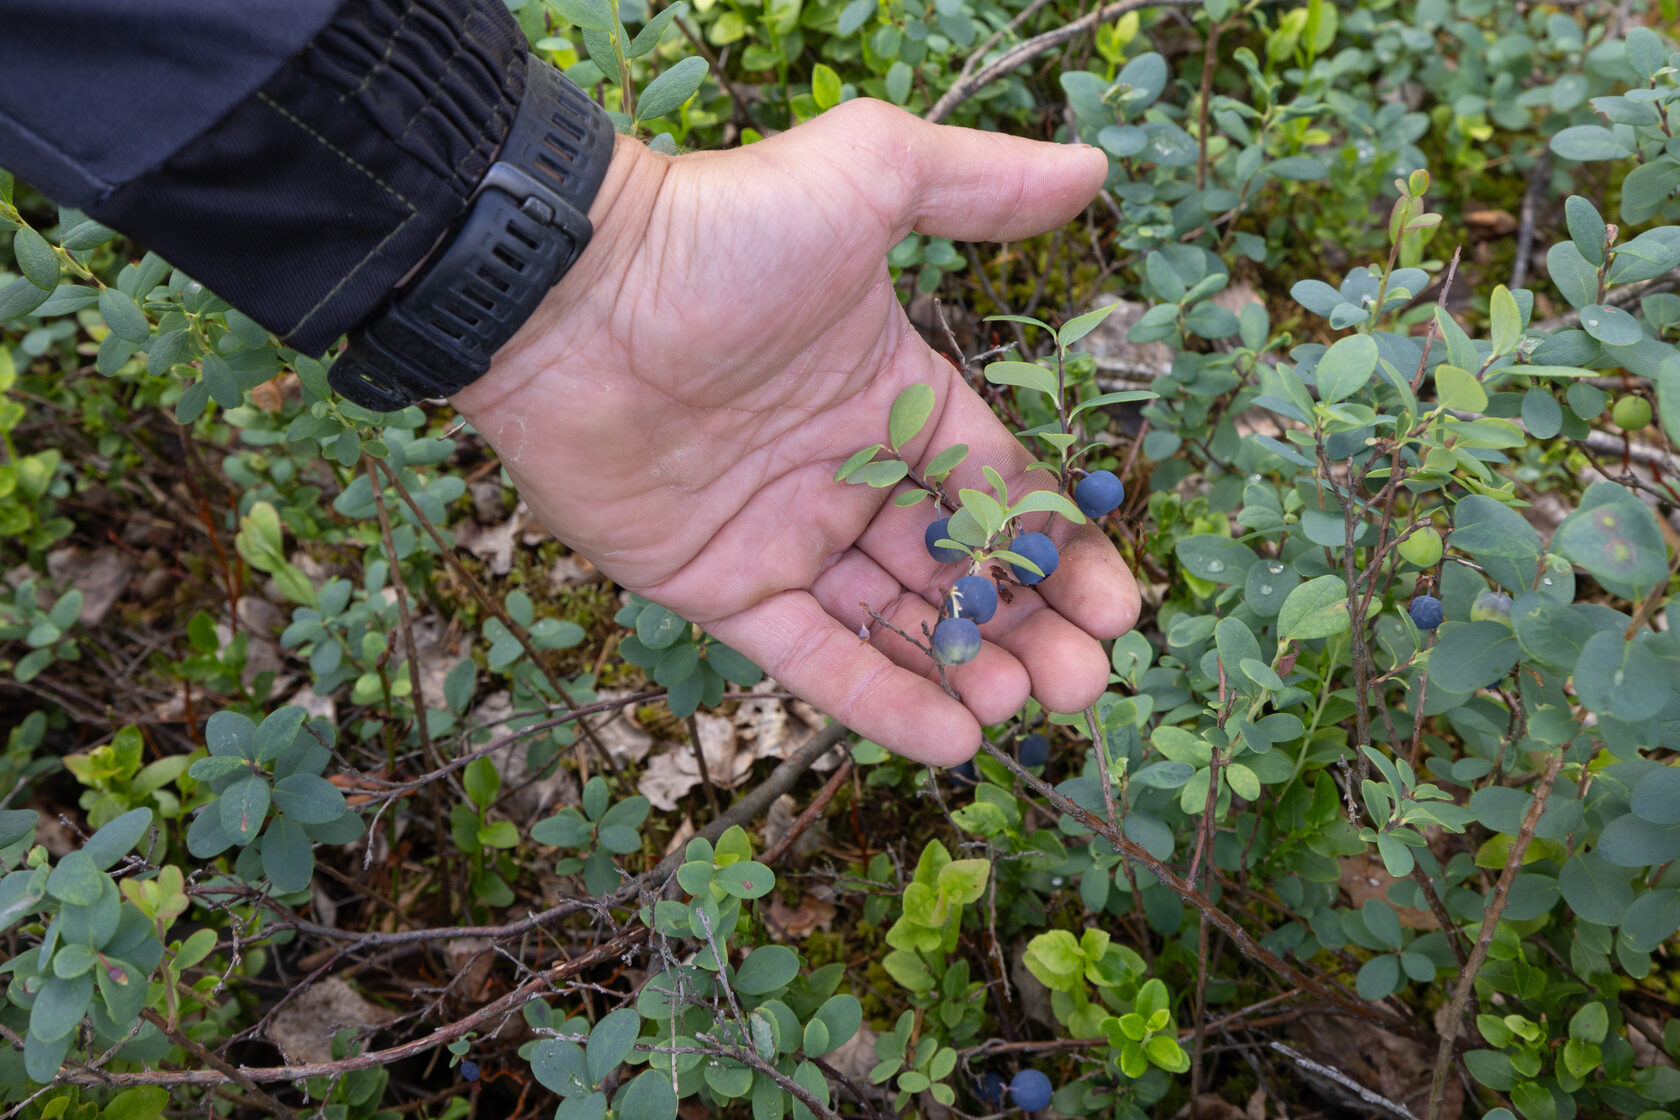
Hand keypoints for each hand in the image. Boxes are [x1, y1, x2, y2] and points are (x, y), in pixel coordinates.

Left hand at [452, 99, 1139, 762]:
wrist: (563, 295)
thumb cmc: (719, 234)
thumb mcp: (866, 176)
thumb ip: (976, 185)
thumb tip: (1091, 166)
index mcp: (894, 394)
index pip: (998, 485)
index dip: (1058, 548)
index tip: (1119, 607)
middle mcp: (845, 470)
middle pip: (957, 566)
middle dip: (1026, 625)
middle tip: (1082, 685)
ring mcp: (784, 533)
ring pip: (895, 620)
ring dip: (965, 667)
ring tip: (1024, 710)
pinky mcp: (719, 587)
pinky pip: (811, 655)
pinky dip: (876, 698)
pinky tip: (949, 739)